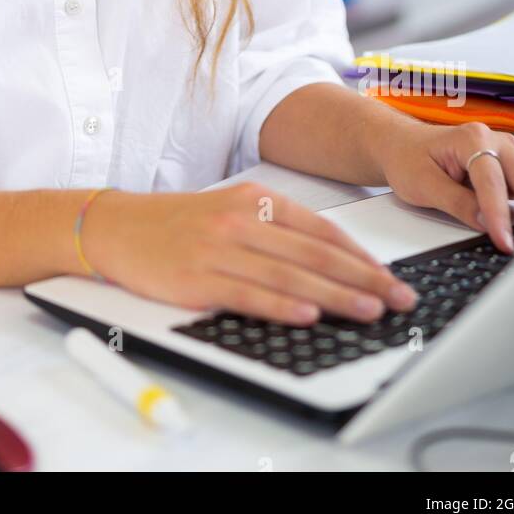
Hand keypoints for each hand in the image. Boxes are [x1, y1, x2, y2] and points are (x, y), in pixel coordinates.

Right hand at [80, 182, 418, 325]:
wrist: (115, 226)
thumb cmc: (175, 224)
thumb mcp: (228, 211)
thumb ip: (273, 231)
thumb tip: (326, 260)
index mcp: (254, 199)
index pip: (320, 228)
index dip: (359, 254)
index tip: (390, 275)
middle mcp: (241, 219)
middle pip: (313, 252)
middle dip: (363, 277)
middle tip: (399, 297)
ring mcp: (218, 248)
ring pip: (289, 273)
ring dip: (335, 294)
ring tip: (370, 310)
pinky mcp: (196, 277)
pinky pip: (247, 293)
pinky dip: (280, 304)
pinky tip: (307, 314)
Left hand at [370, 119, 513, 253]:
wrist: (402, 144)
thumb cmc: (408, 159)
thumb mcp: (421, 185)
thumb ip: (455, 202)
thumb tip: (485, 222)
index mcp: (471, 138)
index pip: (491, 181)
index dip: (499, 214)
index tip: (504, 241)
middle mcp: (496, 141)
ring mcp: (508, 153)